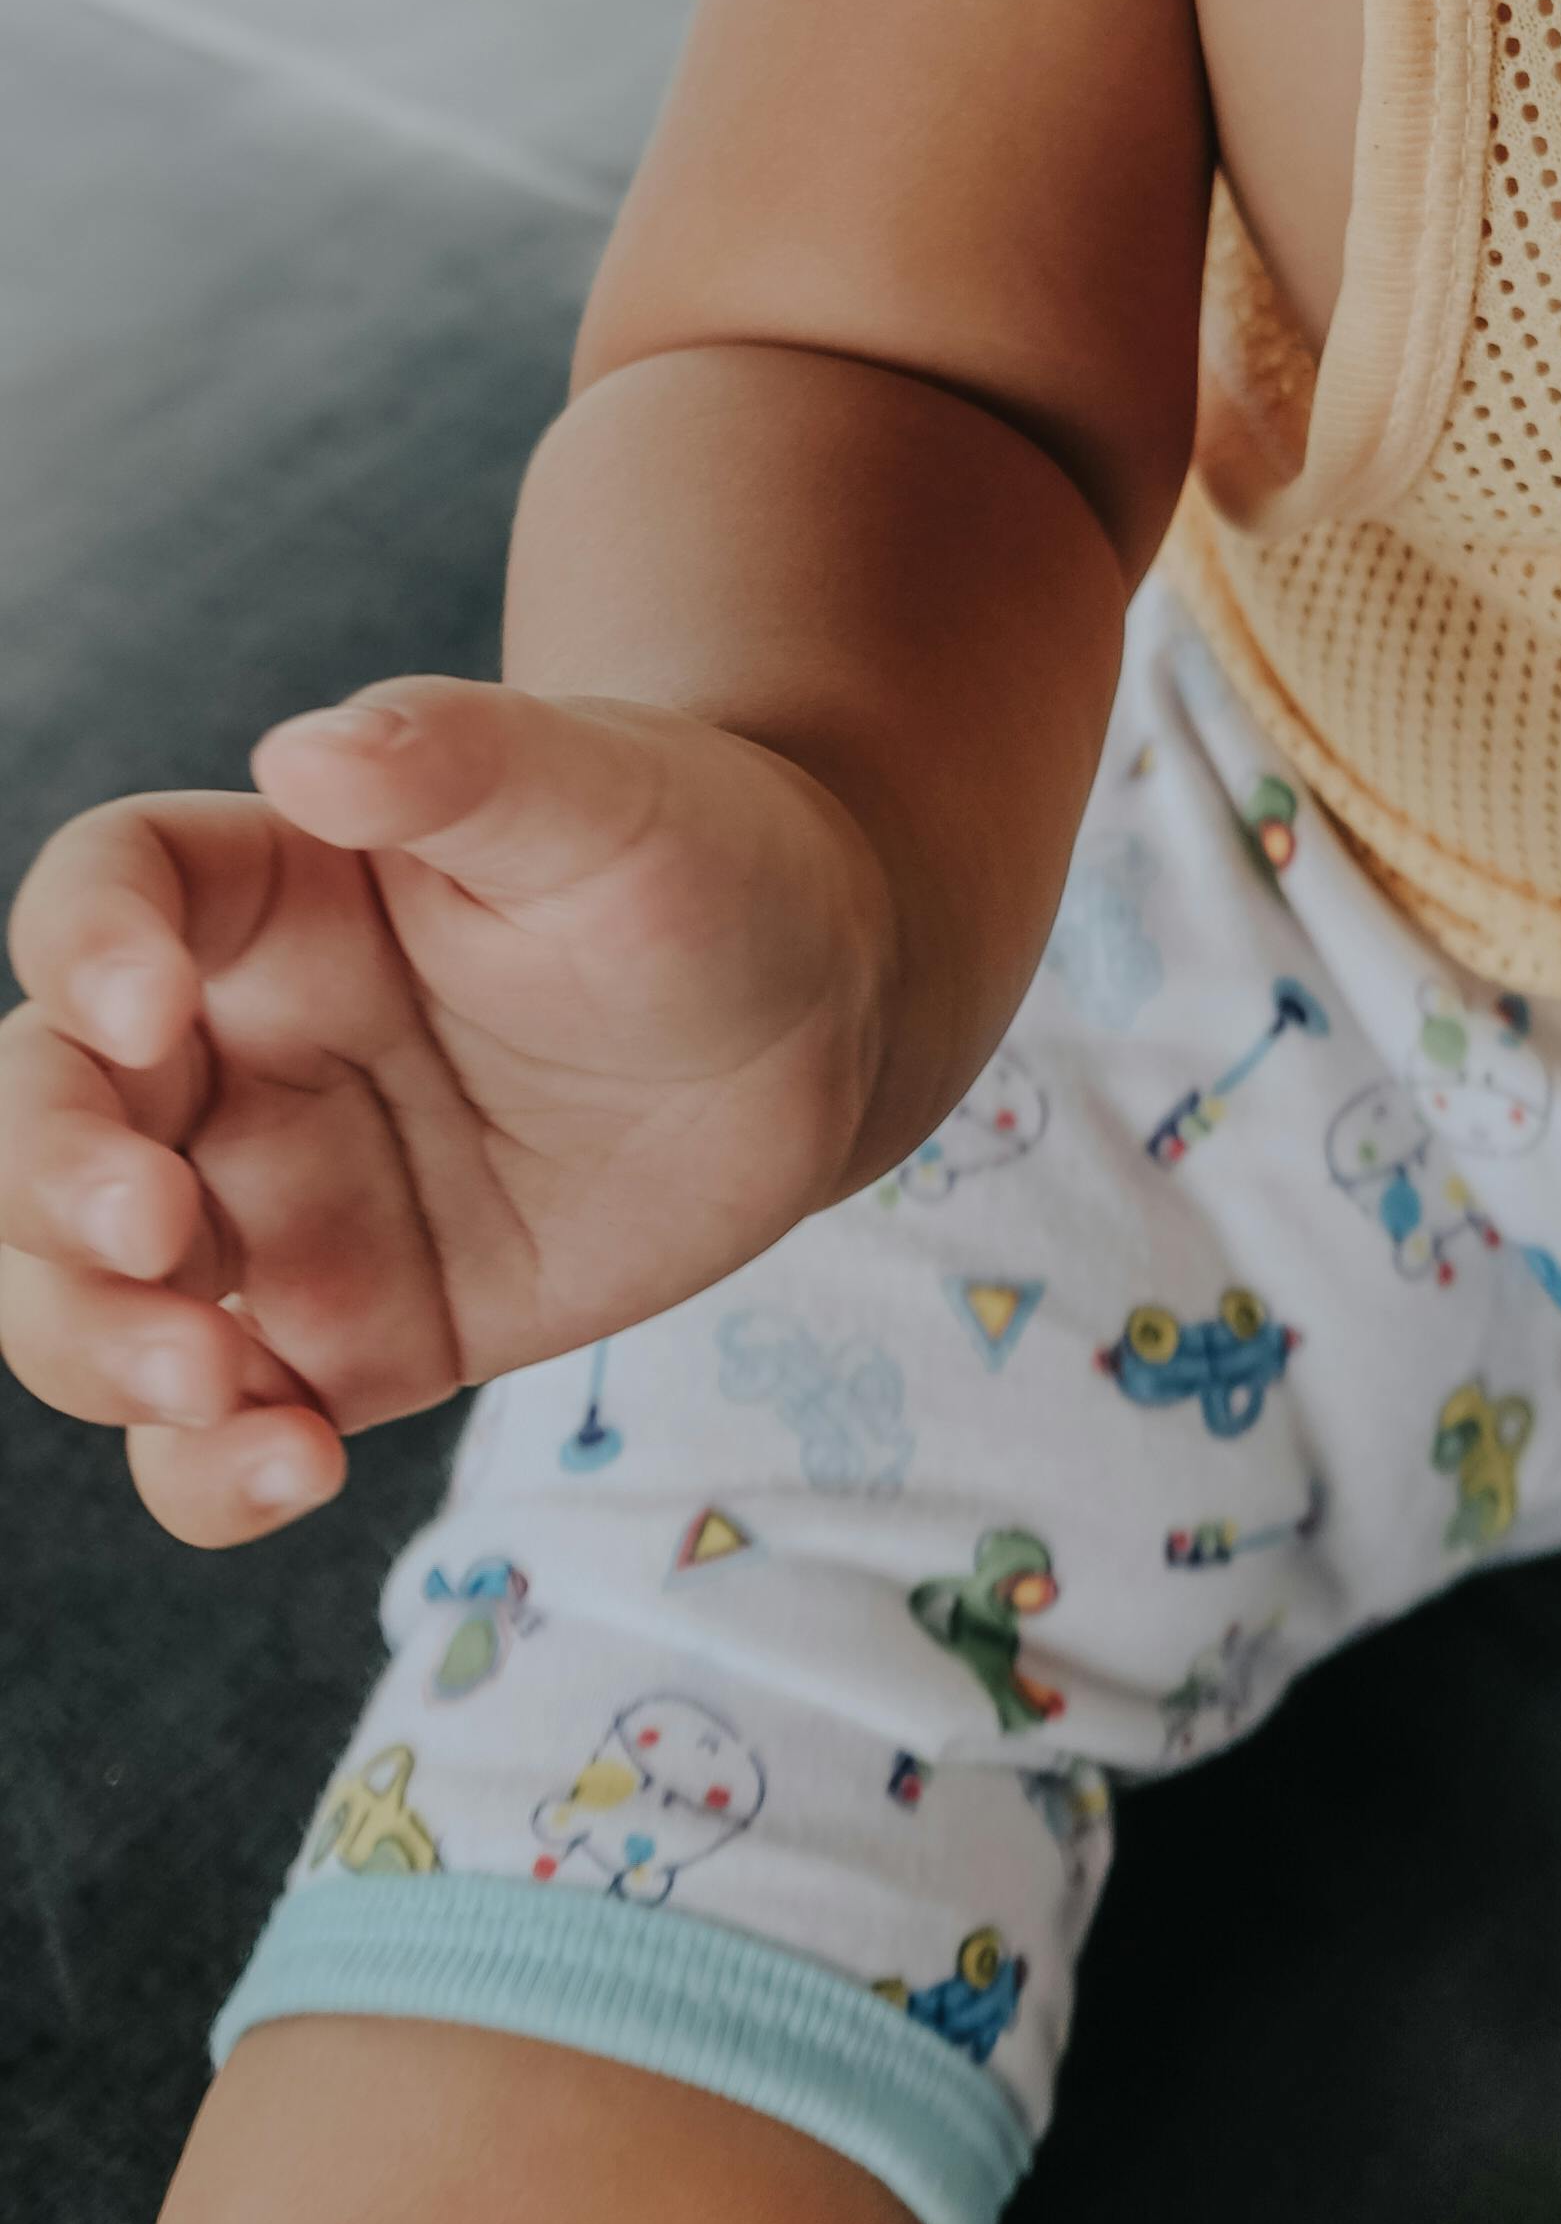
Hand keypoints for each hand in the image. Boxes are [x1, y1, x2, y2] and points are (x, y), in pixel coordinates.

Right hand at [0, 680, 895, 1547]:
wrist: (820, 1010)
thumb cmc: (702, 856)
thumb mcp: (607, 790)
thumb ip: (464, 760)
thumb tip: (307, 748)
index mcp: (269, 893)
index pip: (102, 897)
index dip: (82, 948)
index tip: (146, 1007)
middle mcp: (234, 1050)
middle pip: (45, 1114)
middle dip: (53, 1186)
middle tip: (157, 1236)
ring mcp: (276, 1202)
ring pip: (82, 1294)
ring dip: (99, 1349)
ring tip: (223, 1386)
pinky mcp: (349, 1336)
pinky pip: (216, 1433)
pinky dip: (209, 1476)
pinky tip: (299, 1466)